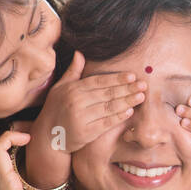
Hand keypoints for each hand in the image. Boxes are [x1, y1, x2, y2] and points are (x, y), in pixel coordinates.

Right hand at [0, 130, 76, 189]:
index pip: (10, 168)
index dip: (22, 153)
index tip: (41, 147)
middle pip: (2, 154)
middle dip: (17, 139)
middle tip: (38, 134)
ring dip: (14, 134)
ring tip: (33, 132)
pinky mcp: (3, 182)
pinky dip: (9, 138)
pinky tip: (27, 138)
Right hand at [31, 50, 145, 155]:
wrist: (47, 137)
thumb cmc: (56, 109)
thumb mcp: (60, 88)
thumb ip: (73, 71)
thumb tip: (79, 52)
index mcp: (72, 89)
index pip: (98, 81)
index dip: (116, 78)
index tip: (132, 76)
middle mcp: (76, 102)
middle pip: (107, 94)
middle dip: (127, 89)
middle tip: (143, 85)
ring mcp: (81, 118)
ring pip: (108, 108)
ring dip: (127, 102)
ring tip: (141, 97)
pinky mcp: (85, 133)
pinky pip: (106, 123)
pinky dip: (118, 117)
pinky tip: (130, 111)